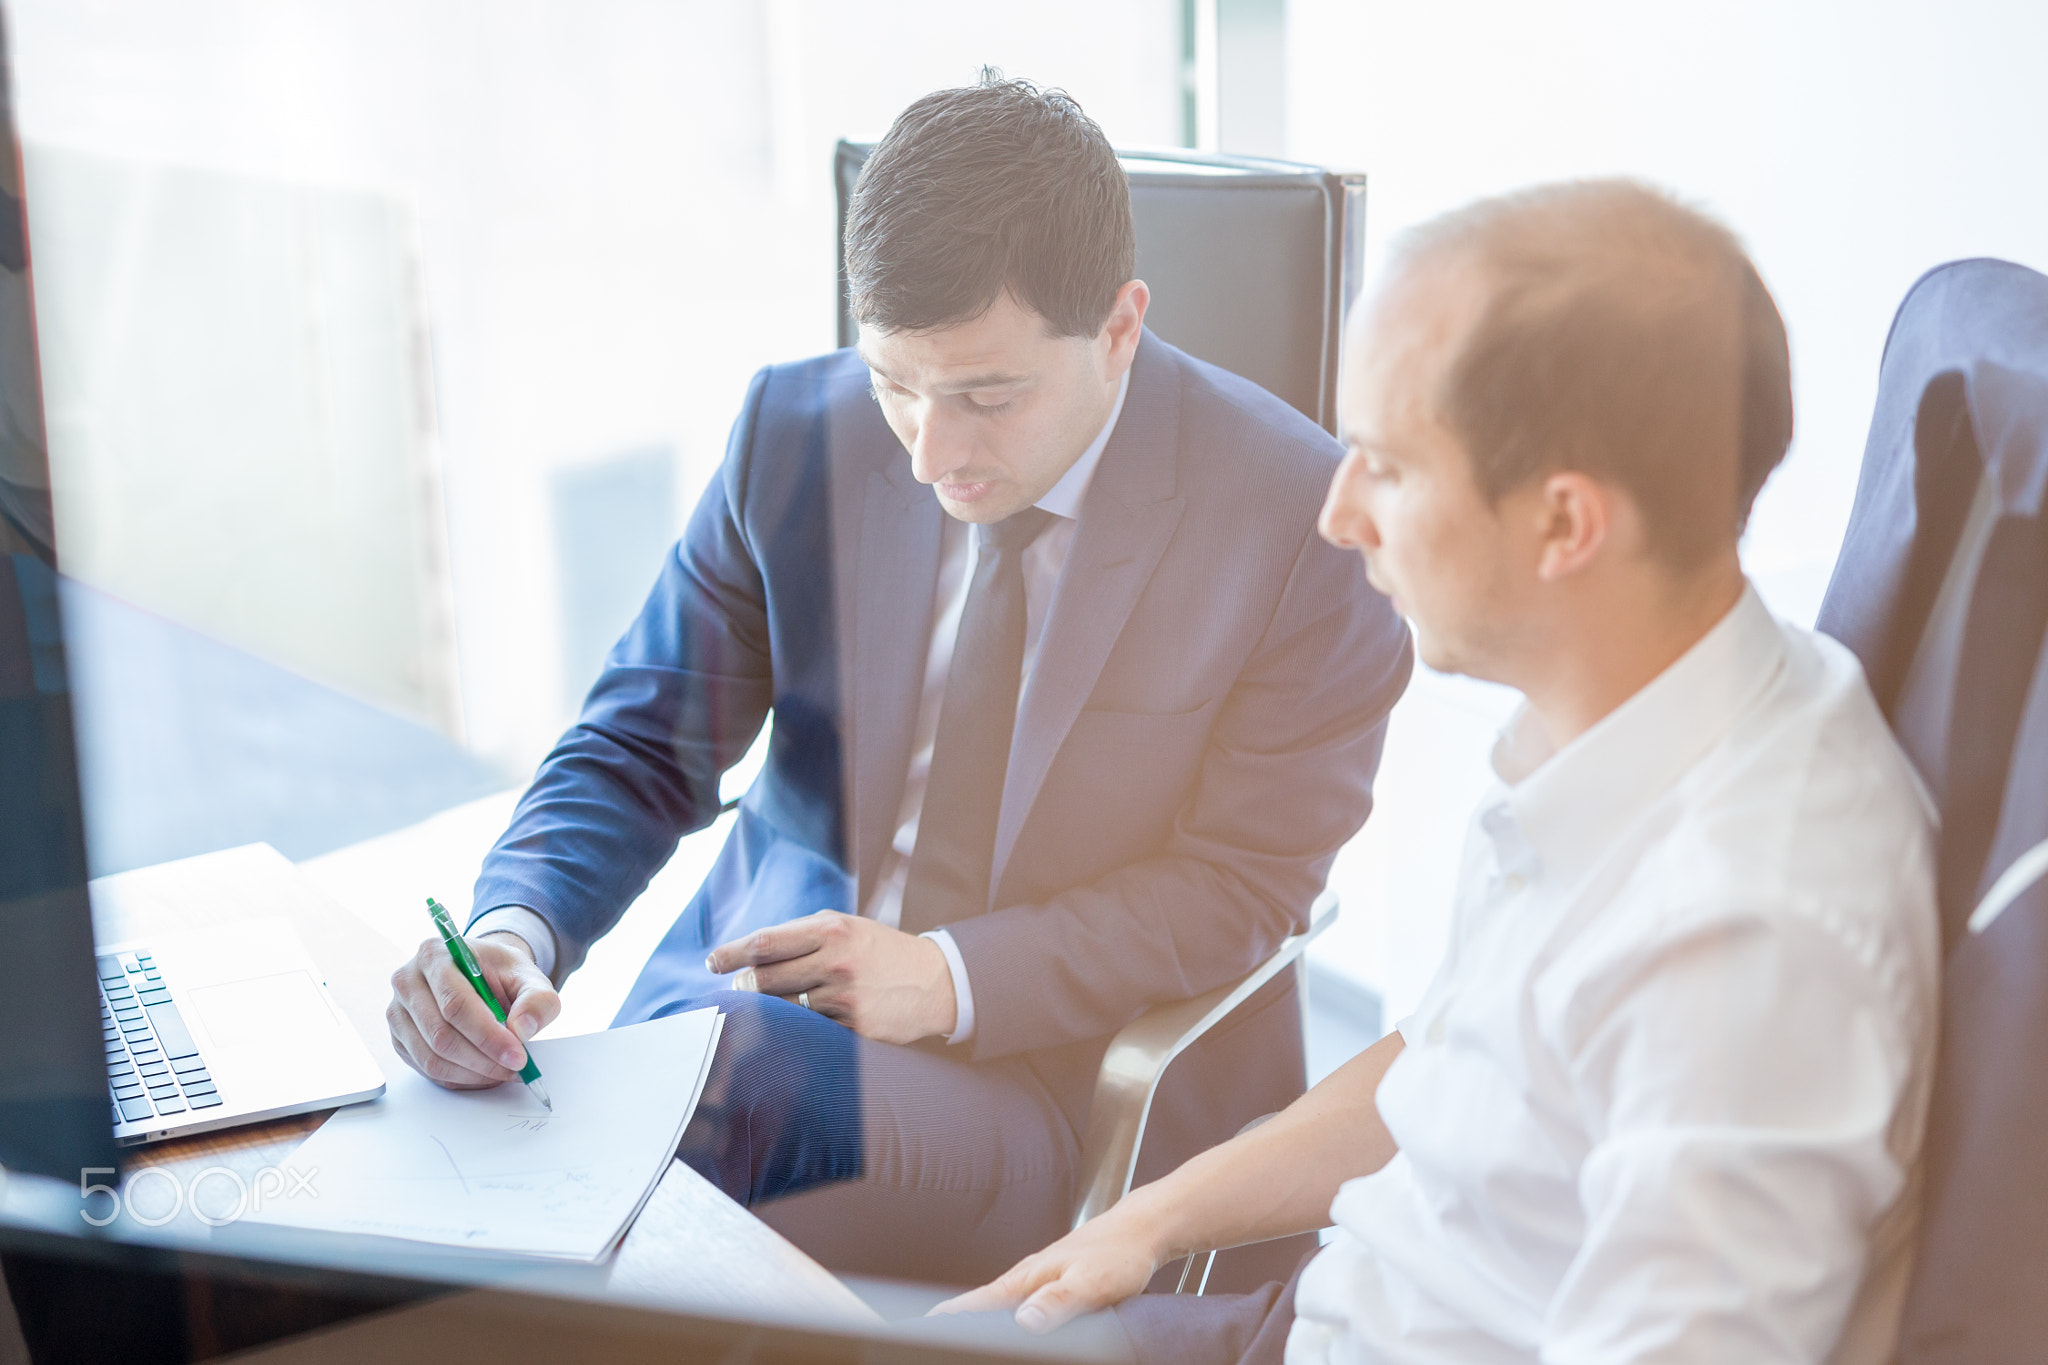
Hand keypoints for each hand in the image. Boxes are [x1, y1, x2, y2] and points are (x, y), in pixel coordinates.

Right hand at [387, 931, 560, 1088]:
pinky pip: (426, 1069)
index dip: (488, 1035)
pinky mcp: (399, 1038)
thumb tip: (522, 1029)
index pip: (456, 1003)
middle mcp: (408, 981)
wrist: (479, 975)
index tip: (517, 1056)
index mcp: (435, 954)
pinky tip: (483, 1071)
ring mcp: (398, 1012)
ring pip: (432, 1057)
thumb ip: (537, 999)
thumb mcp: (529, 976)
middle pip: (441, 1034)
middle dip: (483, 1059)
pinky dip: (459, 1077)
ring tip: (503, 1070)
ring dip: (472, 1073)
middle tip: (515, 1067)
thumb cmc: (499, 974)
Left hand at [706, 910, 956, 1044]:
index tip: (712, 962)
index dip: (732, 954)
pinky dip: (795, 1030)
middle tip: (736, 989)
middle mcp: (836, 961)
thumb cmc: (880, 951)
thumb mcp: (848, 927)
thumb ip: (804, 935)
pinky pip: (809, 1031)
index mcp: (832, 929)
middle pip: (766, 978)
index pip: (766, 942)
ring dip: (765, 1011)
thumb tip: (752, 953)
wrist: (935, 982)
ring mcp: (845, 997)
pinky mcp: (854, 1028)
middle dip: (743, 986)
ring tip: (761, 1008)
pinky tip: (792, 1028)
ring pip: (783, 1008)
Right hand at [931, 1202, 1166, 1332]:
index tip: (923, 1330)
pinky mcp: (1051, 1286)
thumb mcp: (1092, 1283)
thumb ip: (1058, 1301)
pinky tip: (1006, 1330)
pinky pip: (1017, 1307)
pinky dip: (1002, 1319)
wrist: (1143, 1230)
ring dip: (976, 1322)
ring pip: (996, 1307)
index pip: (974, 1303)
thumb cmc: (1120, 1252)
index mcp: (1026, 1279)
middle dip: (953, 1323)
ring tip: (956, 1336)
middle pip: (977, 1306)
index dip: (945, 1319)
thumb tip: (1024, 1320)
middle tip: (932, 1336)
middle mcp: (1025, 1279)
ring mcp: (1037, 1281)